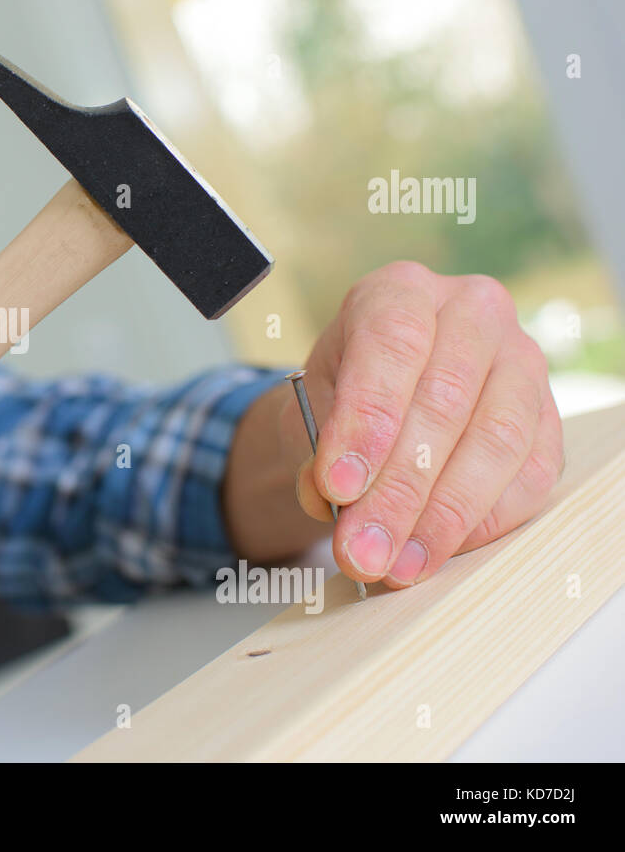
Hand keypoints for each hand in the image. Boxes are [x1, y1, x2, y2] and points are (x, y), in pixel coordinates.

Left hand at [292, 261, 563, 588]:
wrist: (380, 400)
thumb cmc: (342, 395)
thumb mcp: (309, 408)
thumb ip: (315, 447)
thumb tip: (326, 498)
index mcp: (400, 291)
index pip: (392, 346)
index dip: (366, 421)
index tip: (338, 486)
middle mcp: (471, 312)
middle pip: (444, 402)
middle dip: (398, 489)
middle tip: (362, 550)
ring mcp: (521, 359)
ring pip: (495, 440)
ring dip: (443, 516)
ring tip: (398, 566)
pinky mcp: (548, 414)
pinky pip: (531, 474)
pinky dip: (484, 522)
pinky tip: (440, 550)